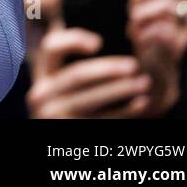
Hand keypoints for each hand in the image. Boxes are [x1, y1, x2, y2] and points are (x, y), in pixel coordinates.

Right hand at [27, 28, 152, 118]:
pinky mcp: (71, 130)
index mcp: (41, 76)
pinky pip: (104, 119)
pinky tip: (142, 103)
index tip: (98, 42)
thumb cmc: (70, 110)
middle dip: (108, 68)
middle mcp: (42, 94)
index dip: (73, 40)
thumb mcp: (61, 88)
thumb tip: (97, 42)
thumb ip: (70, 67)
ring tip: (144, 82)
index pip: (50, 48)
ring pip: (92, 97)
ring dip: (122, 89)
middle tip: (134, 65)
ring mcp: (55, 114)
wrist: (60, 146)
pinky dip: (126, 110)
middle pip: (76, 74)